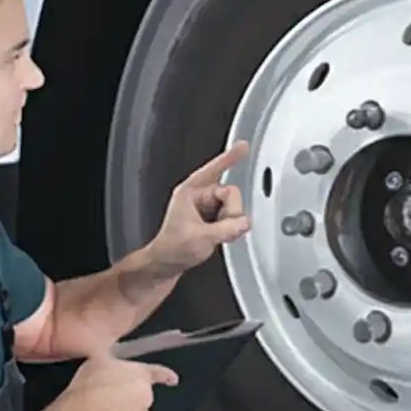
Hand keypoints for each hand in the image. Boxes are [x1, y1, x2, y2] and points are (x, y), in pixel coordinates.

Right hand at [62, 354, 178, 410]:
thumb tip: (110, 362)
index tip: (173, 379)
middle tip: (108, 392)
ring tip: (102, 406)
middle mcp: (145, 396)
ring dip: (123, 409)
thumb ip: (112, 361)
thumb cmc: (89, 386)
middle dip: (128, 393)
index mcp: (141, 374)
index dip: (166, 376)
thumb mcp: (99, 360)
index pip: (159, 373)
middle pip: (141, 394)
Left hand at [148, 142, 252, 272]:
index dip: (229, 158)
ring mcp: (207, 208)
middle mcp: (200, 197)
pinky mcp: (213, 219)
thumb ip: (225, 229)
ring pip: (234, 207)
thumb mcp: (200, 238)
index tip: (243, 146)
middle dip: (232, 212)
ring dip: (230, 223)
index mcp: (190, 192)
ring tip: (214, 235)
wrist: (166, 264)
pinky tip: (219, 236)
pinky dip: (231, 228)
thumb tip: (244, 222)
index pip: (213, 169)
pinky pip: (233, 218)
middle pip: (231, 193)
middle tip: (220, 230)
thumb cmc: (172, 248)